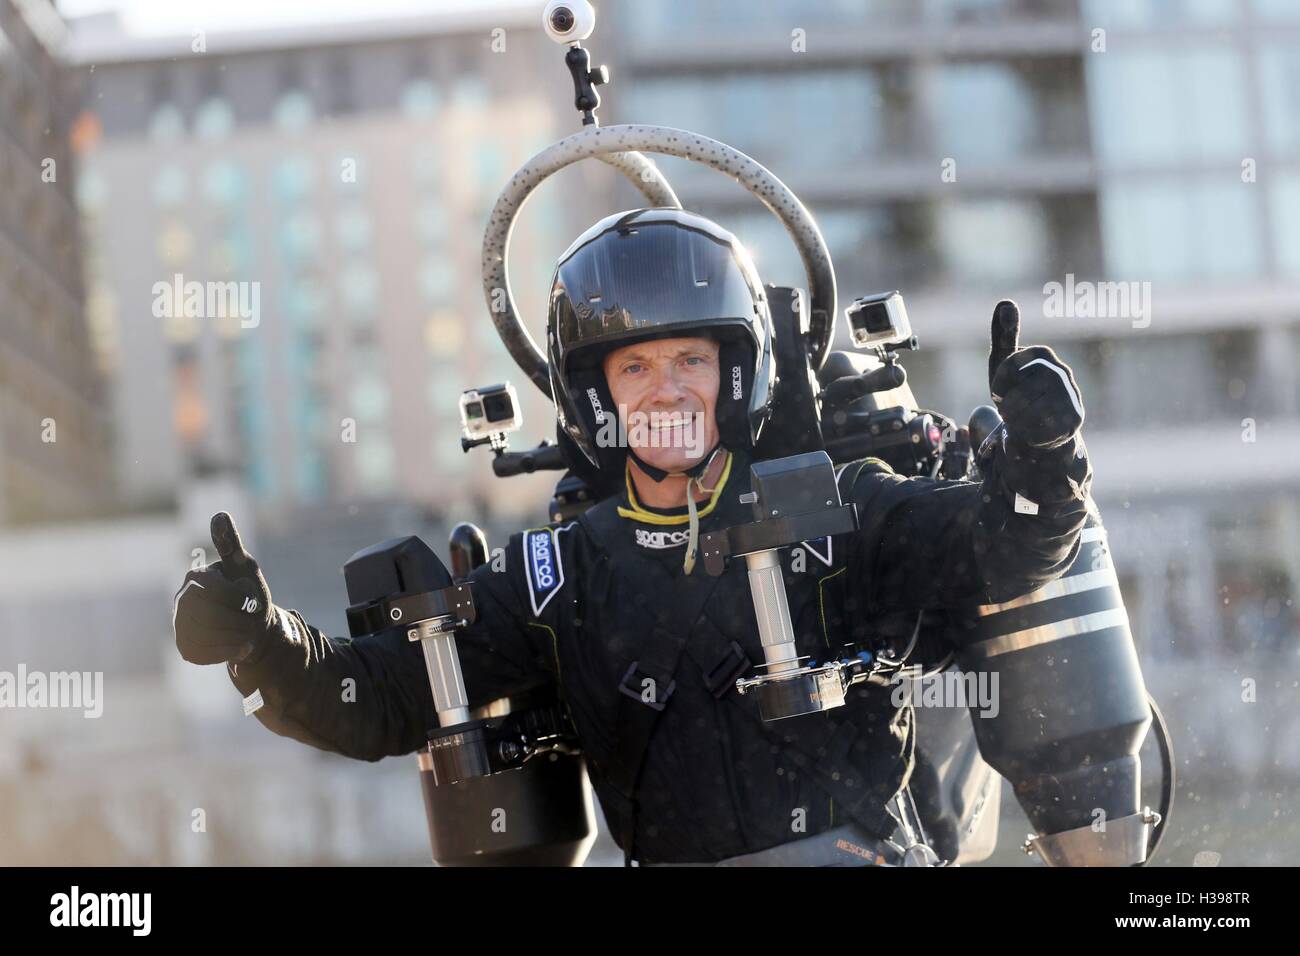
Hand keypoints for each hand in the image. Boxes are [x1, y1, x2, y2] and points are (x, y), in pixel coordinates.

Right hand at [174, 512, 276, 664]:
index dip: (237, 598)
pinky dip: (227, 651)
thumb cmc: (249, 594)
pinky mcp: (186, 646)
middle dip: (238, 619)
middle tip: (254, 620)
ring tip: (248, 633)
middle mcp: (182, 600)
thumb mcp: (245, 568)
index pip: (213, 590)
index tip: (250, 597)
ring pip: (206, 635)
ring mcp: (180, 625)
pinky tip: (238, 645)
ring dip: (235, 636)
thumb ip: (231, 545)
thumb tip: (219, 514)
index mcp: (196, 578)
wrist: (254, 626)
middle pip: (209, 615)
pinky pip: (204, 653)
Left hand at [987, 300, 1083, 449]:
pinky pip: (1042, 429)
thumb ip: (1003, 334)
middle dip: (1008, 403)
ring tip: (1017, 419)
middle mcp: (1063, 373)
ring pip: (1032, 412)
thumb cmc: (1018, 391)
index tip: (996, 391)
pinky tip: (1028, 430)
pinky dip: (1027, 433)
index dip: (1001, 379)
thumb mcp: (1004, 363)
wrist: (1039, 426)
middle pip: (1023, 390)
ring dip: (1016, 419)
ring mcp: (1071, 397)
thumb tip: (1005, 302)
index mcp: (1044, 356)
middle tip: (1007, 408)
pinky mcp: (1074, 421)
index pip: (1015, 361)